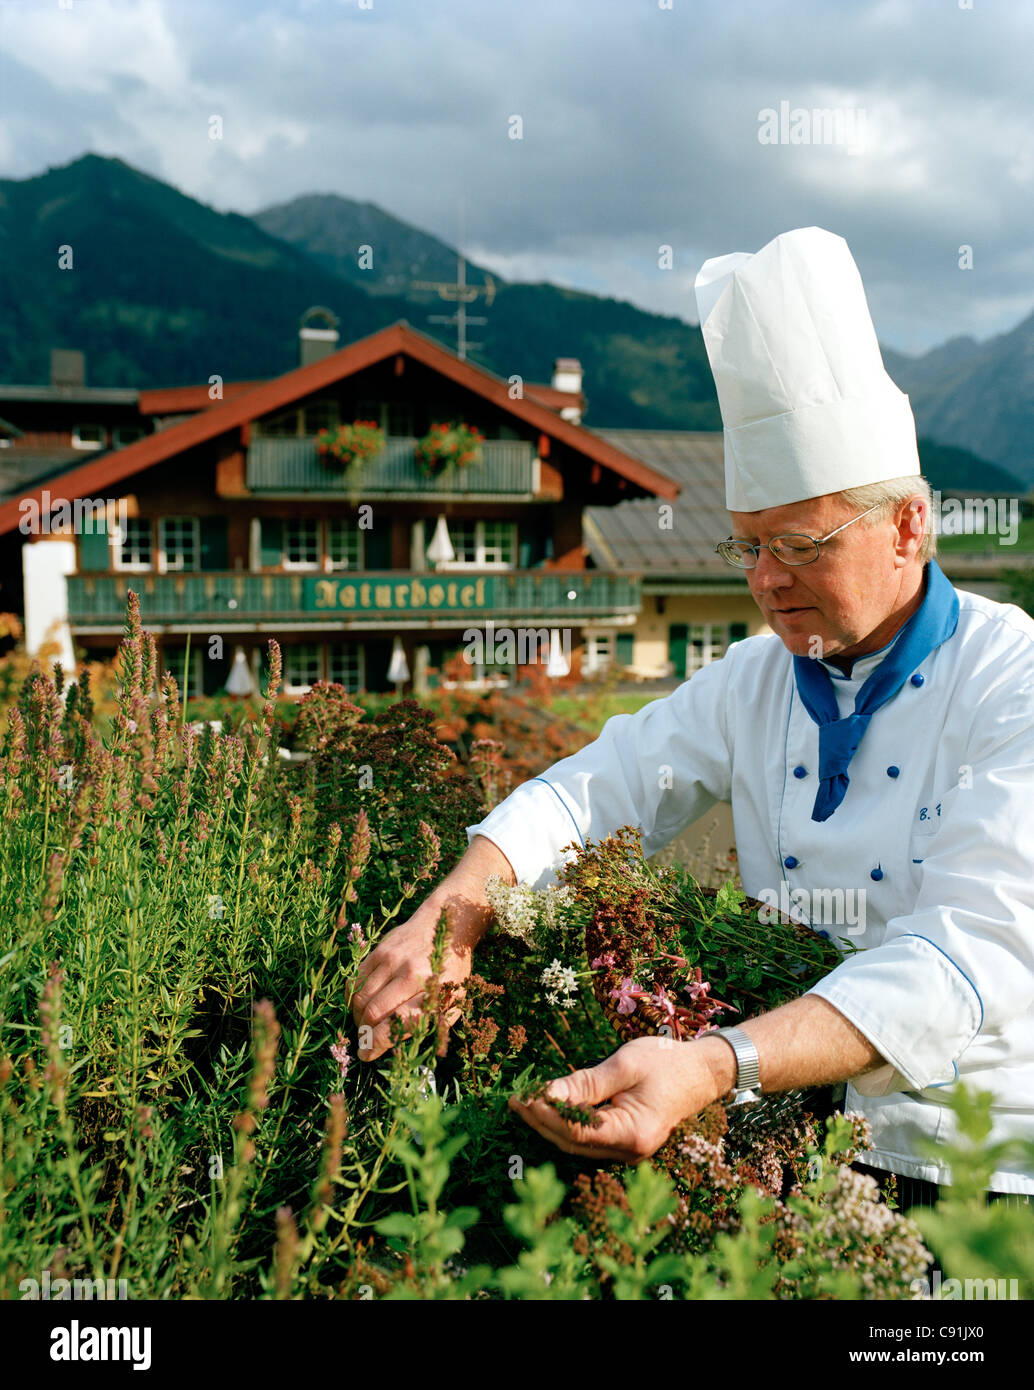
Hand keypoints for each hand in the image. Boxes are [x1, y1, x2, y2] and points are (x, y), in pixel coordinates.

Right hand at [349, 895, 473, 1060]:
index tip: (368, 1055)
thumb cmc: (450, 971)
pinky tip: (363, 1005)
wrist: (445, 926)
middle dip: (364, 1034)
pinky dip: (354, 999)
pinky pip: (355, 982)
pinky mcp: (379, 950)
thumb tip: (399, 1053)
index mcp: (433, 991)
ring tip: (365, 1025)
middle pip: (373, 1014)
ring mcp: (392, 960)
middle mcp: (411, 973)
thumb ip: (429, 1025)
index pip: (397, 1024)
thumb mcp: (451, 1002)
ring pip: (360, 999)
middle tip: (366, 1042)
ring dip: (358, 1018)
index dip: (378, 1044)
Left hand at [508, 1035, 734, 1162]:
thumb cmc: (666, 1062)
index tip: (523, 1097)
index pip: (577, 1131)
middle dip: (541, 1121)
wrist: (701, 1072)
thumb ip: (585, 1084)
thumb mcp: (624, 1065)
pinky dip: (568, 1123)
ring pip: (578, 1143)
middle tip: (515, 1100)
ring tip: (525, 1102)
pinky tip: (551, 1107)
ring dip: (550, 1124)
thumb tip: (547, 1095)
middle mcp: (630, 1151)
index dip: (546, 1116)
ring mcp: (629, 1150)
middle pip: (573, 1143)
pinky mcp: (625, 1142)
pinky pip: (589, 1138)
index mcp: (633, 1133)